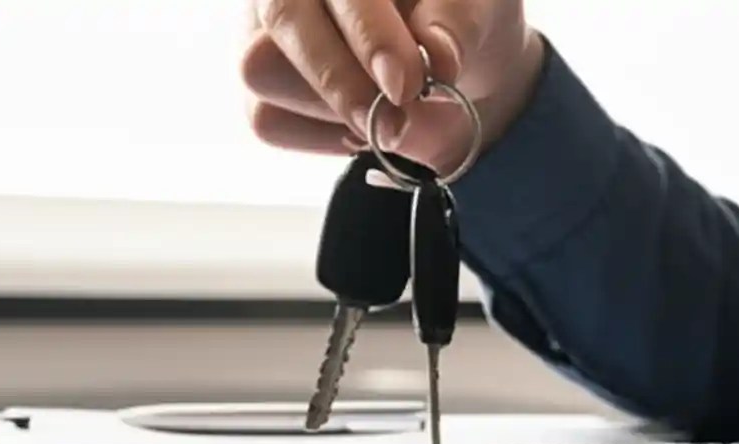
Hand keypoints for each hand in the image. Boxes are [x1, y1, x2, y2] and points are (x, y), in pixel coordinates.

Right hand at [241, 0, 543, 174]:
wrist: (458, 68)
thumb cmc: (460, 24)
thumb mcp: (478, 12)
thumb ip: (458, 24)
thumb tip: (438, 56)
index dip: (368, 33)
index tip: (406, 84)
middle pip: (282, 15)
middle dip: (342, 79)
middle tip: (397, 123)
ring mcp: (262, 28)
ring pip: (262, 72)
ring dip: (336, 110)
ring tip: (395, 120)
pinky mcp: (260, 85)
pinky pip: (268, 118)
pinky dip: (323, 137)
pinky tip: (365, 127)